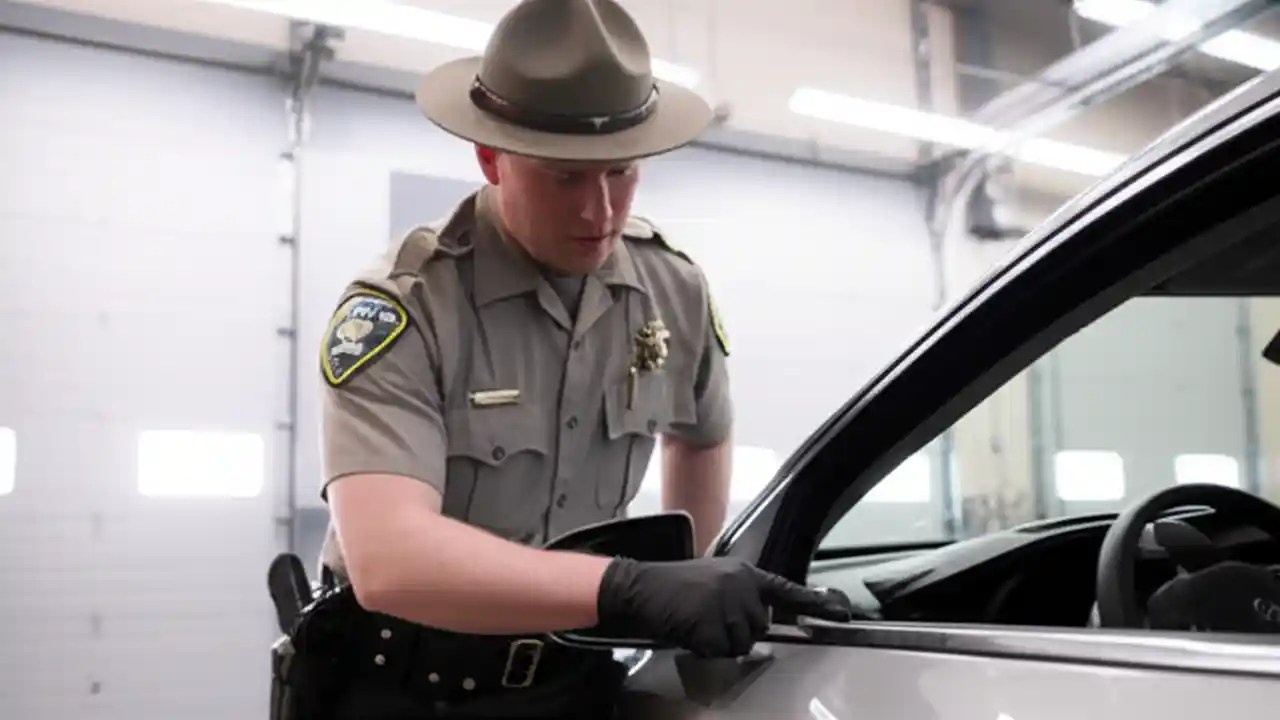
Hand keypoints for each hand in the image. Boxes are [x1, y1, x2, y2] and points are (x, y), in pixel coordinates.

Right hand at [596, 556, 853, 656]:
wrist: (639, 587)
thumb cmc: (673, 586)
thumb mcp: (713, 579)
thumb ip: (740, 593)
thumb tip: (758, 619)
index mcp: (744, 572)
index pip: (785, 589)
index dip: (815, 603)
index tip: (842, 612)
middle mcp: (741, 585)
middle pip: (759, 627)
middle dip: (736, 631)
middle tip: (706, 618)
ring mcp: (728, 605)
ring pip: (742, 643)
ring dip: (720, 642)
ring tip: (696, 622)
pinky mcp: (713, 625)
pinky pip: (720, 652)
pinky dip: (704, 648)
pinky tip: (688, 629)